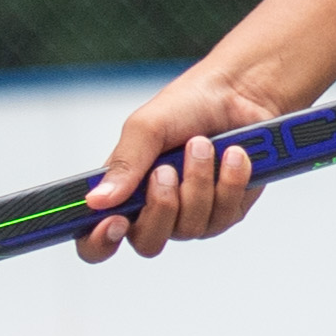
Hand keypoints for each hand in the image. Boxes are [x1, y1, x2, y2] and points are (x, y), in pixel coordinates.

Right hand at [77, 69, 274, 262]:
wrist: (239, 93)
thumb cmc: (187, 106)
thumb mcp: (146, 128)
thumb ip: (123, 164)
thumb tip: (96, 201)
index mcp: (124, 192)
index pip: (97, 240)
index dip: (99, 243)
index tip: (115, 222)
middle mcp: (156, 210)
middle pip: (148, 243)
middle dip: (161, 205)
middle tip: (167, 169)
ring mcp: (194, 214)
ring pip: (191, 228)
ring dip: (198, 182)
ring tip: (203, 144)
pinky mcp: (229, 210)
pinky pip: (226, 214)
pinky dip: (230, 180)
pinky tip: (233, 154)